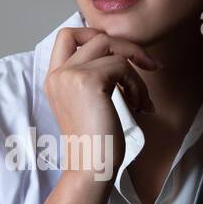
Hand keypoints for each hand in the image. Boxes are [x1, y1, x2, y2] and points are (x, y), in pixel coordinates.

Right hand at [44, 27, 160, 178]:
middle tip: (147, 65)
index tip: (123, 56)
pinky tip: (138, 106)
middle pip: (93, 34)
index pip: (68, 36)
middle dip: (125, 46)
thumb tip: (123, 55)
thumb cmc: (96, 144)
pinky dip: (137, 85)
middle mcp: (58, 74)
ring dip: (135, 72)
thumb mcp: (89, 103)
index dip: (97, 37)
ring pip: (112, 49)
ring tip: (141, 100)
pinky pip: (122, 67)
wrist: (91, 168)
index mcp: (55, 79)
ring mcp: (70, 76)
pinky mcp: (88, 81)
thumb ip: (95, 77)